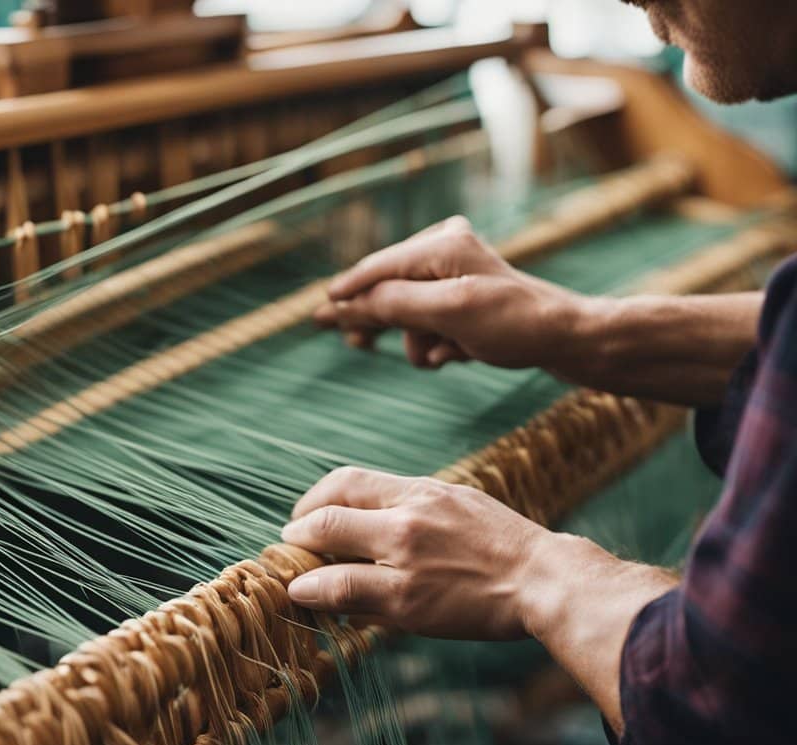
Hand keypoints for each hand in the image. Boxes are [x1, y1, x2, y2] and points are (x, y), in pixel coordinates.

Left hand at [281, 466, 574, 640]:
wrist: (543, 579)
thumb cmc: (503, 542)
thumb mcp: (456, 502)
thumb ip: (410, 506)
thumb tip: (366, 516)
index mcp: (419, 491)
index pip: (346, 482)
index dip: (312, 500)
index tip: (304, 515)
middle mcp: (407, 521)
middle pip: (328, 518)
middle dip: (299, 533)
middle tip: (291, 546)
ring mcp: (406, 562)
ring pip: (330, 561)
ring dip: (301, 572)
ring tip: (294, 582)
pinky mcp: (409, 602)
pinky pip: (350, 597)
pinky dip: (322, 597)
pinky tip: (312, 601)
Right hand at [315, 216, 591, 372]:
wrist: (569, 338)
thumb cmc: (515, 323)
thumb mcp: (447, 313)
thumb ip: (393, 304)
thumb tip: (346, 301)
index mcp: (440, 245)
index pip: (377, 270)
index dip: (346, 294)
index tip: (317, 314)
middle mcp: (446, 250)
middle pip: (388, 287)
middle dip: (382, 320)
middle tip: (356, 345)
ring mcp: (457, 272)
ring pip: (409, 309)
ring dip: (418, 338)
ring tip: (437, 357)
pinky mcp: (467, 296)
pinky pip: (432, 320)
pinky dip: (436, 341)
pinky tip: (454, 355)